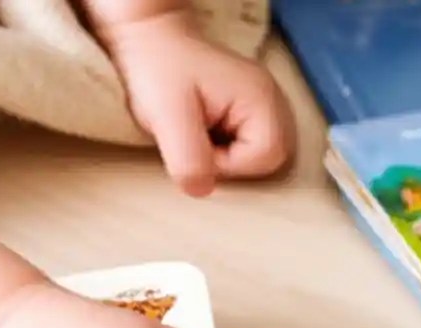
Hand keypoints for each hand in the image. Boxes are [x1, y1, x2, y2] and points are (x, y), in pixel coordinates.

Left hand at [100, 11, 295, 196]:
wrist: (149, 43)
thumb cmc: (157, 71)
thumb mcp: (167, 117)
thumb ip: (188, 158)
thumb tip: (202, 190)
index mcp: (260, 97)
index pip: (266, 156)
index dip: (228, 165)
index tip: (195, 145)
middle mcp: (271, 99)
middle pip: (270, 159)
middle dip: (229, 163)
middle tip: (197, 141)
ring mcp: (263, 104)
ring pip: (259, 155)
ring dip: (227, 157)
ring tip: (200, 134)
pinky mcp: (249, 111)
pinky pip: (248, 146)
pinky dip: (224, 149)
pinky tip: (204, 132)